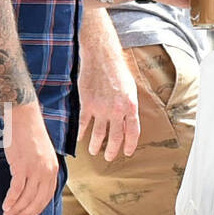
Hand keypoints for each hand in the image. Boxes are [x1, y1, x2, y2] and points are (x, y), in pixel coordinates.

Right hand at [2, 102, 58, 214]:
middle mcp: (46, 172)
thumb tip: (35, 185)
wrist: (24, 117)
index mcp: (53, 169)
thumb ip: (42, 169)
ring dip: (15, 209)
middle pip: (36, 200)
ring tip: (7, 214)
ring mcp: (34, 170)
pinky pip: (15, 190)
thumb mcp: (43, 153)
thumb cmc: (30, 134)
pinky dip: (10, 200)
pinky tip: (5, 205)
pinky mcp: (21, 167)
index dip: (37, 208)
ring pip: (25, 197)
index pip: (47, 196)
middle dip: (25, 213)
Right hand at [78, 42, 139, 159]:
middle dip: (112, 150)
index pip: (133, 132)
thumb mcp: (130, 88)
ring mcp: (101, 109)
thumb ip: (129, 106)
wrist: (101, 57)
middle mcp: (117, 110)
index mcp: (131, 106)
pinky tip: (80, 138)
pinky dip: (81, 133)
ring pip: (99, 134)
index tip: (127, 152)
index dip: (130, 145)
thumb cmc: (117, 69)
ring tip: (93, 151)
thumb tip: (127, 121)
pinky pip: (84, 124)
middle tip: (109, 157)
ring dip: (96, 145)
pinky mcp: (87, 104)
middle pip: (115, 138)